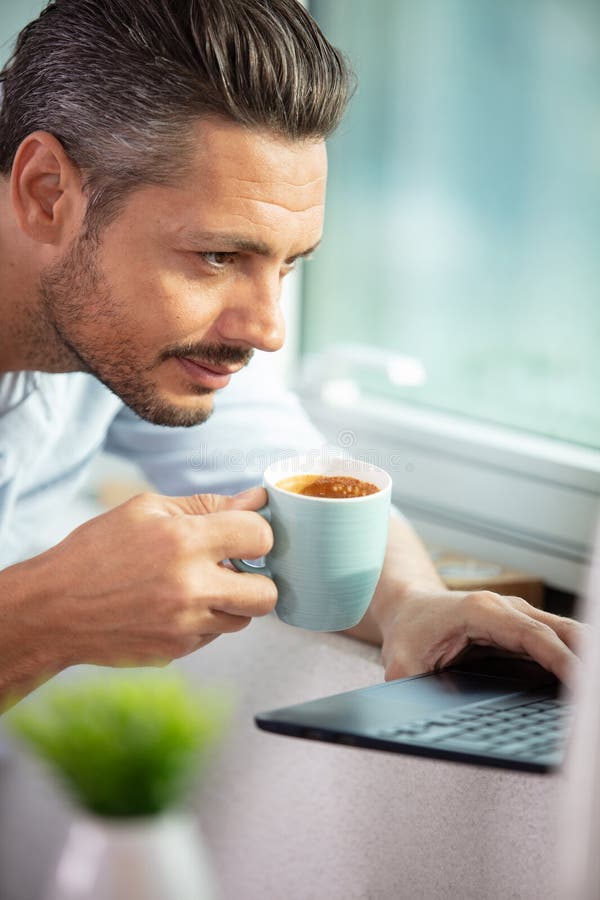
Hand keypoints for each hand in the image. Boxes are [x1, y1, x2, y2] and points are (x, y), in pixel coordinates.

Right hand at [0, 487, 275, 697]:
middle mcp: (191, 587)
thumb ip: (208, 506)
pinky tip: (176, 605)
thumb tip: (256, 500)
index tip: (245, 533)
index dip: (257, 531)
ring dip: (232, 601)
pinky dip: (205, 620)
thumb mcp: (147, 510)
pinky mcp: (177, 651)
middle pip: (267, 593)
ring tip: (199, 584)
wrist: (54, 608)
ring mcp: (185, 626)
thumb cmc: (97, 550)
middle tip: (236, 567)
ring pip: (243, 619)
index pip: (260, 536)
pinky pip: (214, 635)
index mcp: (185, 541)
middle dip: (259, 577)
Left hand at [374, 587, 583, 686]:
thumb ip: (415, 687)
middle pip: (563, 631)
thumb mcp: (401, 663)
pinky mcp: (523, 631)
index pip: (533, 635)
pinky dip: (573, 664)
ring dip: (582, 663)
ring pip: (567, 636)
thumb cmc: (407, 633)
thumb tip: (426, 717)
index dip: (562, 661)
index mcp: (480, 611)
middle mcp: (506, 609)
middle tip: (590, 703)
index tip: (583, 686)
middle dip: (585, 663)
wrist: (408, 607)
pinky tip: (578, 692)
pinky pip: (557, 645)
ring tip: (587, 702)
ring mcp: (518, 617)